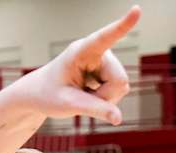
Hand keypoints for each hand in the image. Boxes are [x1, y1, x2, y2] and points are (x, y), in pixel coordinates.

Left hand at [16, 6, 138, 124]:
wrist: (39, 94)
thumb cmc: (47, 95)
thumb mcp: (67, 105)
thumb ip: (94, 110)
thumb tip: (118, 118)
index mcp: (80, 52)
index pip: (104, 38)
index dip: (122, 25)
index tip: (136, 9)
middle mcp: (97, 51)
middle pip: (118, 80)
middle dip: (104, 97)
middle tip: (79, 98)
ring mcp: (105, 59)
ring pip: (120, 86)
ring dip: (103, 98)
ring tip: (82, 94)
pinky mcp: (109, 68)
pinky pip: (118, 89)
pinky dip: (104, 98)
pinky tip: (88, 93)